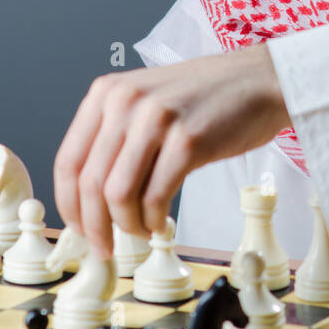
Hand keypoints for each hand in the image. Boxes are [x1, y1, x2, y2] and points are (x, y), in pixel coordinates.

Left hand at [52, 44, 291, 256]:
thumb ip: (116, 136)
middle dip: (94, 226)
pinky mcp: (187, 141)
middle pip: (90, 183)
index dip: (69, 206)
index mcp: (107, 93)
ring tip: (141, 230)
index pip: (68, 161)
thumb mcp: (146, 101)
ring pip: (117, 194)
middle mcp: (125, 101)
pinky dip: (153, 220)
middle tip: (104, 248)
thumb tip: (91, 198)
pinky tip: (161, 222)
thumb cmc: (207, 97)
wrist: (260, 81)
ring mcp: (156, 119)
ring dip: (125, 225)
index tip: (79, 230)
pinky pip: (155, 197)